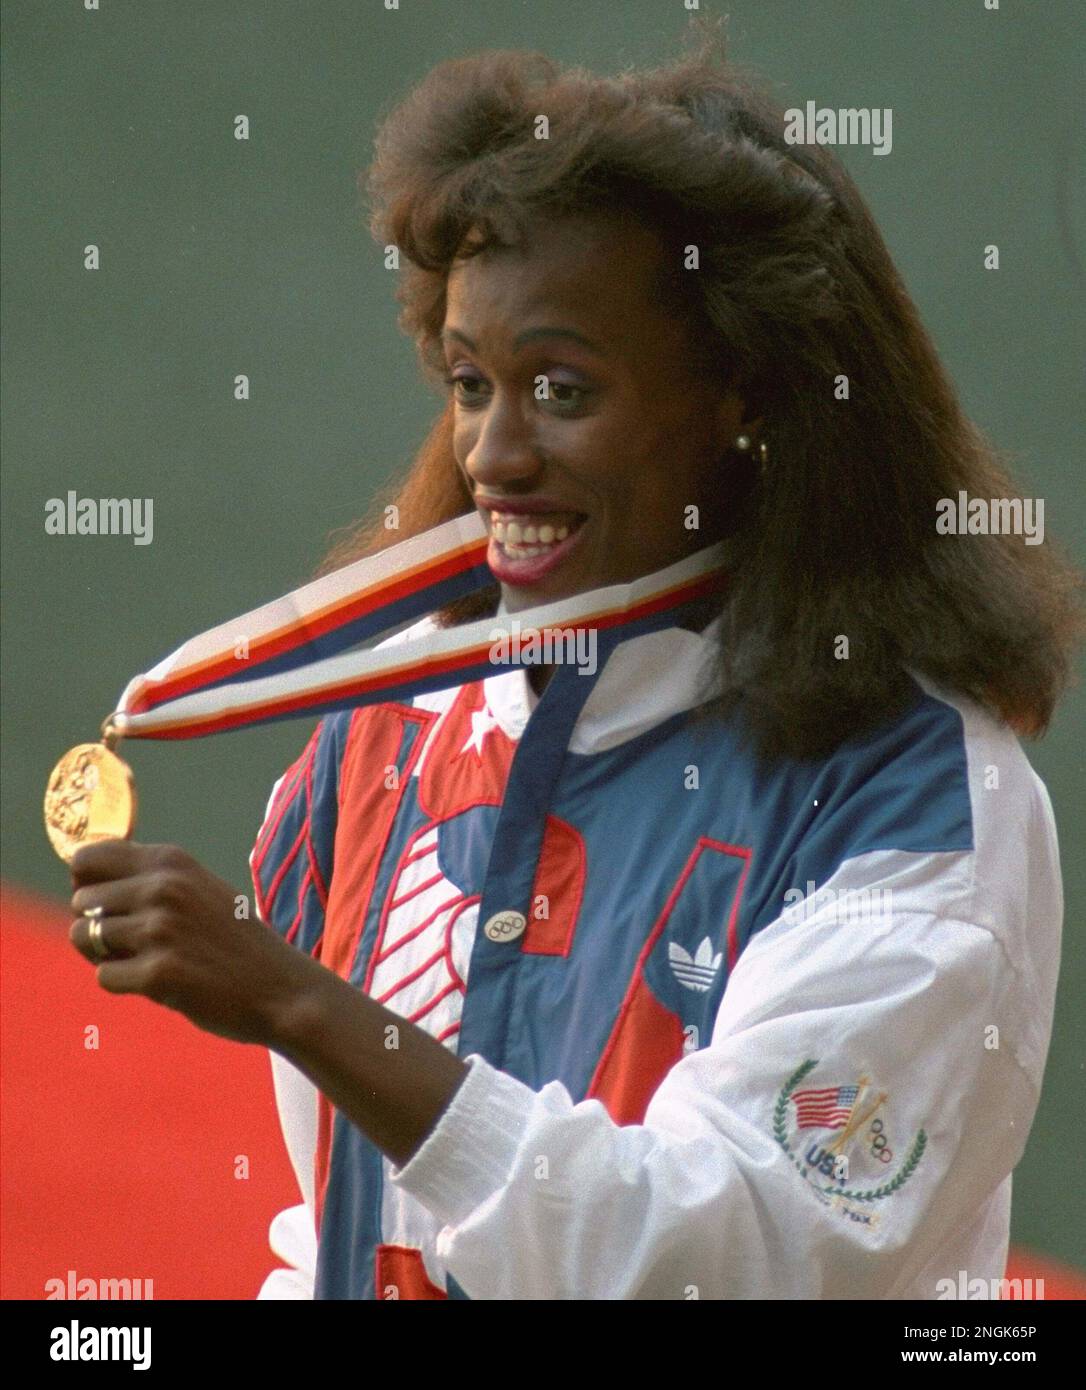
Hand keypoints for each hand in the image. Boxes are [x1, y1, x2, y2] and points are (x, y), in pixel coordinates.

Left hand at [68, 840, 306, 1045]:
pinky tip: (159, 982)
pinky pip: (104, 976)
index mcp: (171, 860)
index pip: (87, 858)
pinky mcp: (157, 973)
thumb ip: (149, 878)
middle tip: (133, 943)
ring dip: (107, 955)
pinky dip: (124, 983)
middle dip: (95, 924)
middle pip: (81, 901)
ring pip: (84, 938)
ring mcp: (159, 930)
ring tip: (148, 960)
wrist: (279, 987)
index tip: (104, 903)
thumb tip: (79, 878)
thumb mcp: (199, 889)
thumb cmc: (233, 940)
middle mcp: (162, 887)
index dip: (87, 884)